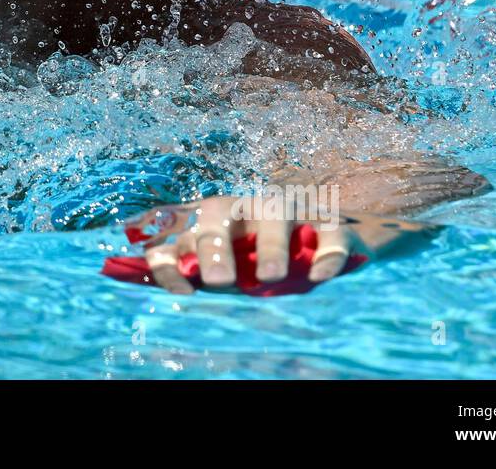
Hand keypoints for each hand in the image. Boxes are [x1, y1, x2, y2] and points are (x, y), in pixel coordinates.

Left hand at [128, 195, 435, 294]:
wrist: (332, 243)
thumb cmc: (264, 257)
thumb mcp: (228, 268)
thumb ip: (196, 272)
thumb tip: (162, 279)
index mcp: (214, 220)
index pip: (181, 227)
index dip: (173, 255)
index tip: (180, 287)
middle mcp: (246, 209)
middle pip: (219, 211)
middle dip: (214, 244)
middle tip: (217, 280)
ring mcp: (290, 211)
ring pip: (274, 214)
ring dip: (271, 245)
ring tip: (270, 277)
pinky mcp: (331, 224)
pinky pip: (330, 232)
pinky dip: (327, 252)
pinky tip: (321, 274)